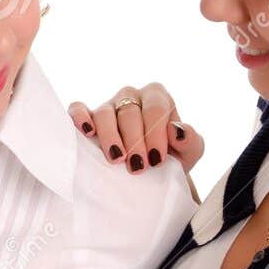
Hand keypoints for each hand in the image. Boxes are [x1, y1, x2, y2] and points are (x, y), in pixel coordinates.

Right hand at [68, 82, 204, 175]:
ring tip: (117, 159)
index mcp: (157, 97)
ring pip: (105, 113)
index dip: (155, 134)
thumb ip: (190, 140)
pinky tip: (88, 133)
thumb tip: (176, 130)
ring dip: (110, 137)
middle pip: (129, 112)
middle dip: (134, 141)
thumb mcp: (189, 152)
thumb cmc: (171, 157)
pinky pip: (78, 109)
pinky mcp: (88, 116)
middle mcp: (132, 95)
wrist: (151, 173)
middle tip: (138, 167)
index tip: (157, 160)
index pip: (155, 108)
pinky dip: (80, 118)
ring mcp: (109, 105)